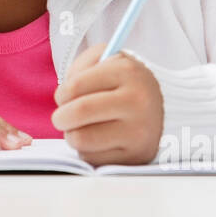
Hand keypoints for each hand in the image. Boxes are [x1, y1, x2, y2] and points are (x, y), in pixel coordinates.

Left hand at [51, 44, 162, 165]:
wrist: (155, 108)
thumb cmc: (121, 82)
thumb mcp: (106, 58)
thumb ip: (81, 66)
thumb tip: (66, 93)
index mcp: (129, 73)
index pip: (75, 86)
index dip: (61, 94)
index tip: (63, 97)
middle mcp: (139, 102)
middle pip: (79, 112)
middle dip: (61, 117)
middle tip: (62, 117)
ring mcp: (140, 132)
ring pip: (81, 139)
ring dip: (72, 134)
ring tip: (82, 127)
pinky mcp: (137, 156)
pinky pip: (92, 158)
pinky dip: (87, 151)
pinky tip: (98, 140)